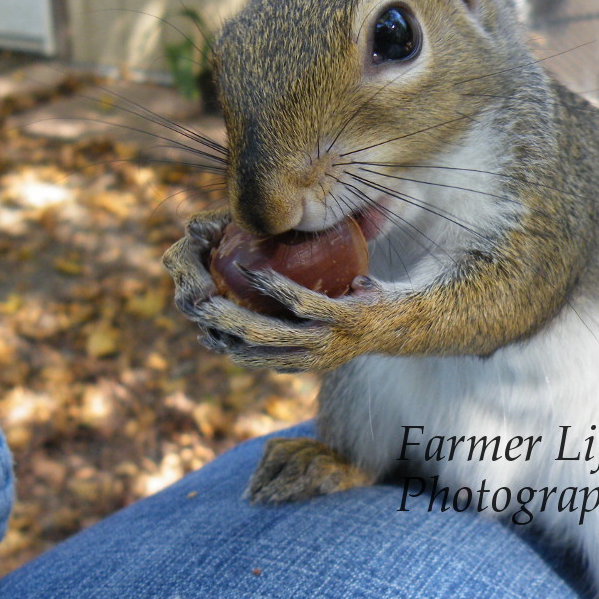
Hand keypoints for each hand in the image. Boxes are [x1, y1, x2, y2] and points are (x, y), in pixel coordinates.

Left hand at [162, 210, 385, 371]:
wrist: (397, 332)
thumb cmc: (377, 291)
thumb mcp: (371, 274)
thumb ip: (345, 260)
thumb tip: (315, 231)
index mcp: (347, 317)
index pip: (304, 304)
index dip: (275, 287)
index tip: (249, 269)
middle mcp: (328, 345)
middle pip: (269, 335)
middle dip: (231, 319)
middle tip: (204, 302)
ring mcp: (314, 360)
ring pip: (260, 354)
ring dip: (227, 339)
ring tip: (201, 322)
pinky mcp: (304, 368)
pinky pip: (264, 362)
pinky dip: (237, 351)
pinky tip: (213, 339)